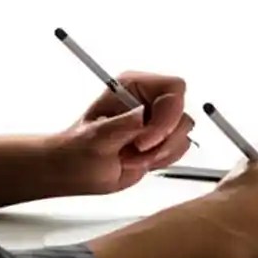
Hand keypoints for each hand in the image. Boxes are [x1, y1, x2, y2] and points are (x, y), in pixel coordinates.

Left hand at [47, 71, 195, 195]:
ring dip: (160, 152)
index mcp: (133, 86)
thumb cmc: (76, 151)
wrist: (74, 171)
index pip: (173, 89)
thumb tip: (144, 116)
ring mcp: (157, 120)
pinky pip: (180, 148)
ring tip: (131, 157)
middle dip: (162, 140)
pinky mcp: (162, 140)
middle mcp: (149, 100)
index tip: (146, 140)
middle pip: (182, 113)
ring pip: (183, 133)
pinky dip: (162, 160)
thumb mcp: (95, 138)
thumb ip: (122, 125)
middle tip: (137, 151)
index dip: (167, 116)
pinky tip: (139, 161)